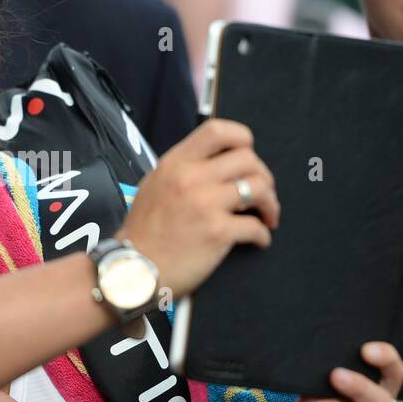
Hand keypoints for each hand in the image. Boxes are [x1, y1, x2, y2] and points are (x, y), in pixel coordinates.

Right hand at [119, 119, 279, 298]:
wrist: (132, 270)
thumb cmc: (143, 234)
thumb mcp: (154, 186)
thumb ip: (182, 170)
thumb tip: (215, 164)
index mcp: (175, 163)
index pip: (217, 131)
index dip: (242, 139)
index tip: (248, 155)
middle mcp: (190, 178)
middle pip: (248, 159)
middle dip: (264, 176)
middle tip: (263, 193)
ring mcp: (205, 204)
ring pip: (258, 188)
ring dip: (270, 204)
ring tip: (267, 216)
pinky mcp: (217, 232)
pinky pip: (255, 226)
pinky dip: (263, 234)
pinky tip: (258, 240)